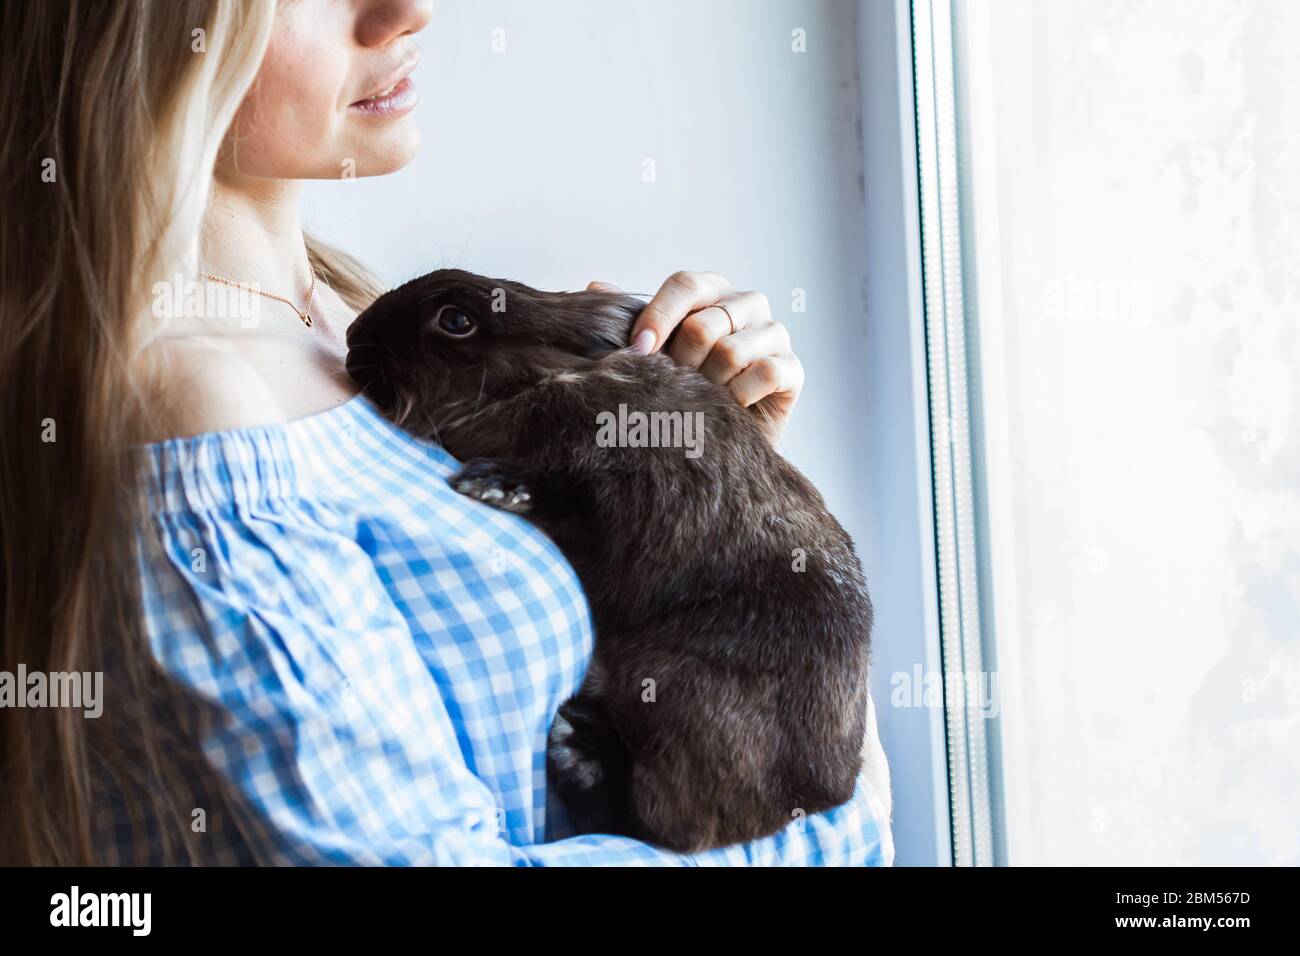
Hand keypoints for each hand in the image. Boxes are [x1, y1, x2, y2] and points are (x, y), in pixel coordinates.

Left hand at [587, 271, 804, 442]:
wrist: (718, 441)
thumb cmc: (683, 388)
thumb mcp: (652, 352)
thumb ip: (628, 319)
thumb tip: (594, 286)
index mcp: (712, 292)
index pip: (687, 284)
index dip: (659, 314)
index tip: (637, 349)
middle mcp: (747, 305)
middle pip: (706, 323)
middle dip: (680, 363)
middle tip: (671, 388)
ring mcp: (774, 335)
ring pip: (732, 352)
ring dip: (708, 385)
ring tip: (700, 402)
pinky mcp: (793, 369)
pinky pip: (765, 373)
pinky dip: (739, 395)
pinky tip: (728, 409)